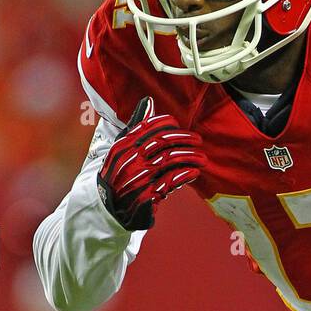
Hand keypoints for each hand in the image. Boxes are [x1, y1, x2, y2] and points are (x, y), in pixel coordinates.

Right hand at [97, 96, 207, 229]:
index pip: (147, 128)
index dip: (166, 124)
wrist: (109, 209)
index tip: (179, 125)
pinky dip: (185, 175)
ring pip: (170, 160)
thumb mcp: (122, 150)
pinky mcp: (147, 195)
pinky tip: (194, 172)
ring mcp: (138, 178)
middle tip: (198, 140)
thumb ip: (135, 126)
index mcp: (123, 146)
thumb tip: (148, 101)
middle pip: (162, 142)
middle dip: (184, 139)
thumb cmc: (120, 175)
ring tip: (202, 158)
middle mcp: (130, 160)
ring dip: (190, 157)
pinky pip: (171, 181)